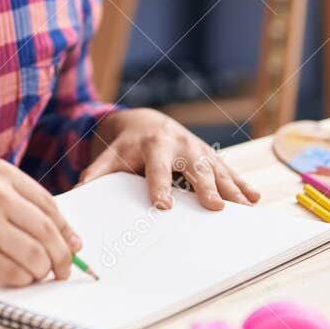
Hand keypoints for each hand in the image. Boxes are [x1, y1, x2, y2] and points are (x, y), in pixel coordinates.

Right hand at [0, 159, 81, 286]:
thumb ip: (20, 206)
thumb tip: (70, 239)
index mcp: (1, 173)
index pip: (50, 205)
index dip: (65, 231)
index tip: (72, 247)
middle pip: (48, 231)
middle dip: (61, 258)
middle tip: (61, 272)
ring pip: (34, 255)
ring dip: (40, 272)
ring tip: (34, 275)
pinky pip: (12, 272)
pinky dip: (20, 281)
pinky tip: (14, 278)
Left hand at [82, 108, 259, 210]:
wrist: (146, 122)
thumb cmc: (126, 146)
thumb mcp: (110, 155)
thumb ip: (95, 174)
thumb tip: (75, 196)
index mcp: (152, 146)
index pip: (156, 169)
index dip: (159, 186)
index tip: (163, 206)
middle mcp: (179, 145)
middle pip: (194, 167)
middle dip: (205, 186)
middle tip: (215, 207)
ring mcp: (198, 149)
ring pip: (216, 168)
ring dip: (231, 187)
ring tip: (244, 206)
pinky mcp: (210, 154)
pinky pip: (227, 169)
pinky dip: (241, 183)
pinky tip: (254, 198)